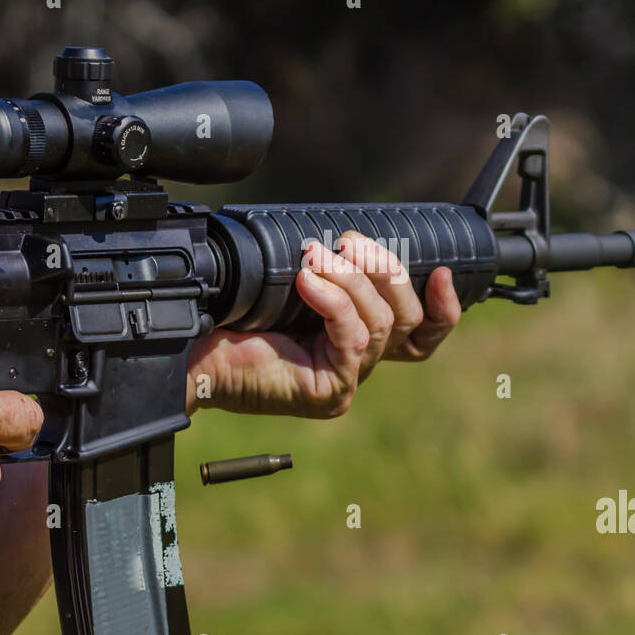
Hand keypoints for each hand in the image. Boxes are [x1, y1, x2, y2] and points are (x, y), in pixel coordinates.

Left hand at [186, 231, 461, 417]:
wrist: (192, 349)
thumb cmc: (232, 314)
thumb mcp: (296, 282)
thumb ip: (332, 269)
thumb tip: (352, 240)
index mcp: (354, 340)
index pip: (420, 334)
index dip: (442, 307)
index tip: (442, 270)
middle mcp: (355, 364)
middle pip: (406, 320)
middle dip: (385, 271)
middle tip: (346, 242)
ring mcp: (344, 382)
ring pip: (379, 324)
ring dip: (350, 280)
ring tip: (313, 257)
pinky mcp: (329, 393)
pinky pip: (351, 338)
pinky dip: (332, 302)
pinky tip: (306, 282)